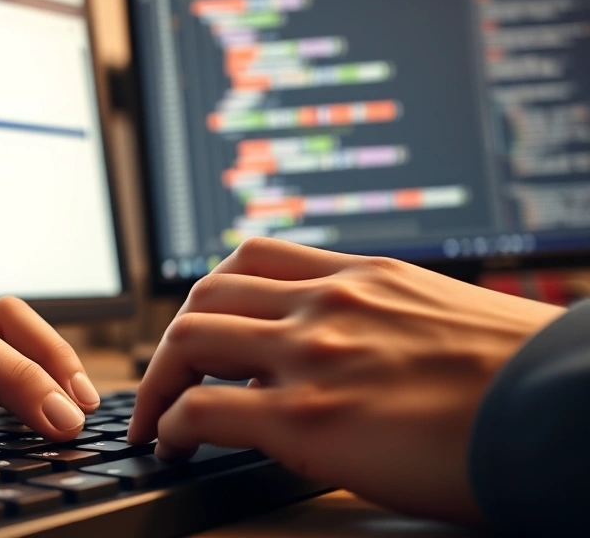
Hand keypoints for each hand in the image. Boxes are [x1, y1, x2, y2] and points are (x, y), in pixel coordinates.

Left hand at [127, 238, 564, 523]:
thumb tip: (363, 349)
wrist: (566, 411)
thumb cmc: (527, 375)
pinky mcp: (306, 418)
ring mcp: (312, 354)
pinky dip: (171, 423)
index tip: (204, 323)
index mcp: (364, 276)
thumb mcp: (449, 316)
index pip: (256, 257)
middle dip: (172, 336)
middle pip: (206, 292)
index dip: (214, 291)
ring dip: (157, 378)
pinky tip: (174, 444)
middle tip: (167, 374)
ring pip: (188, 337)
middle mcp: (328, 303)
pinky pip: (201, 409)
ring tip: (154, 415)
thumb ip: (388, 319)